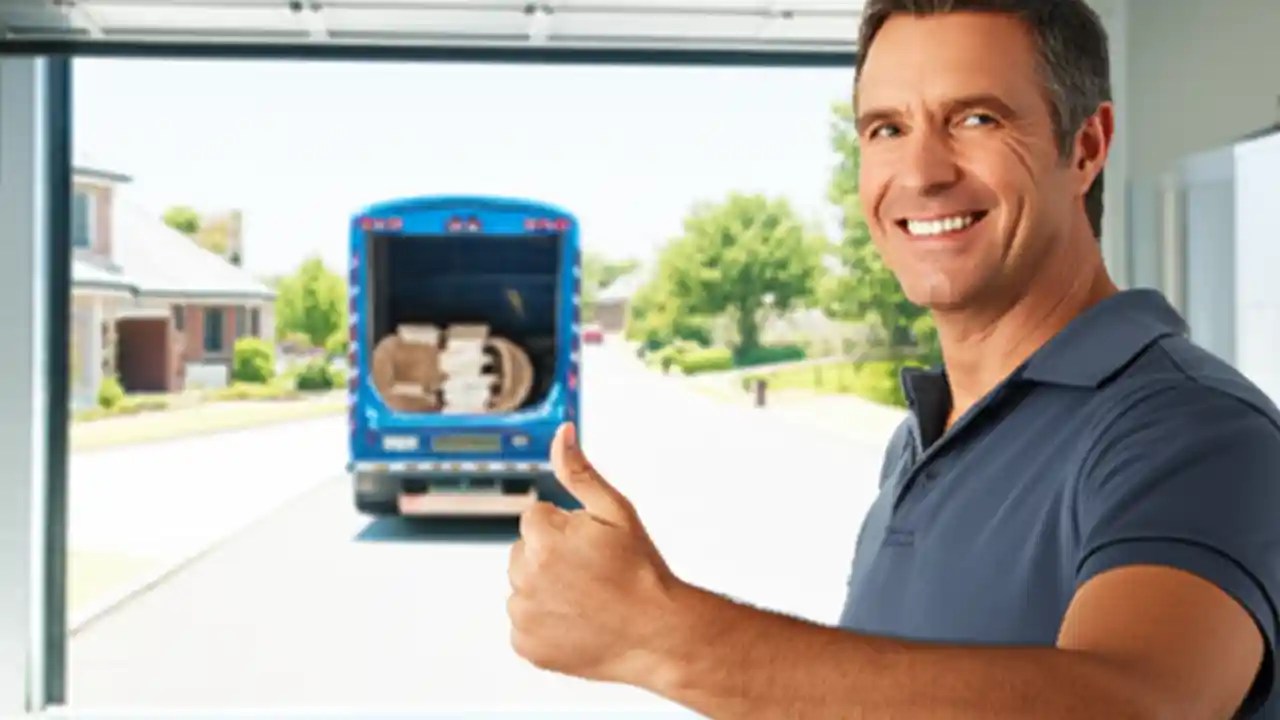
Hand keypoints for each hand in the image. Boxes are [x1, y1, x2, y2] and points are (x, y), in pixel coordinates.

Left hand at [507, 421, 684, 683]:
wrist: (659, 633)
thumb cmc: (641, 569)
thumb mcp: (616, 511)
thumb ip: (579, 471)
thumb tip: (561, 432)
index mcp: (542, 538)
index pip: (535, 518)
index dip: (567, 528)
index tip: (592, 546)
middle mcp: (524, 576)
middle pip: (524, 551)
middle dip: (551, 555)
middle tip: (592, 572)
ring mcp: (524, 615)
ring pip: (523, 587)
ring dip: (546, 589)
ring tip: (587, 599)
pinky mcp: (526, 646)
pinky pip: (525, 623)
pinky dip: (545, 623)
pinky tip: (578, 622)